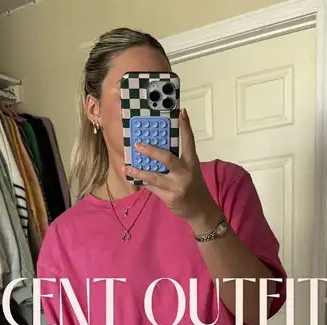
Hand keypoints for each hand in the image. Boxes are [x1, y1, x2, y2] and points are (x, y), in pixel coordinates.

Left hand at [123, 108, 220, 233]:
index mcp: (191, 162)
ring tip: (126, 167)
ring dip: (138, 172)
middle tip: (138, 145)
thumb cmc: (193, 186)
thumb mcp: (190, 170)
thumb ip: (177, 161)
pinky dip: (144, 183)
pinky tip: (136, 179)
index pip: (189, 141)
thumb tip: (154, 150)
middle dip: (151, 151)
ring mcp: (177, 187)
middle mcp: (185, 173)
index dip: (185, 126)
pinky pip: (153, 188)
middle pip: (166, 158)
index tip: (181, 112)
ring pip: (154, 177)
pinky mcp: (170, 198)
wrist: (200, 209)